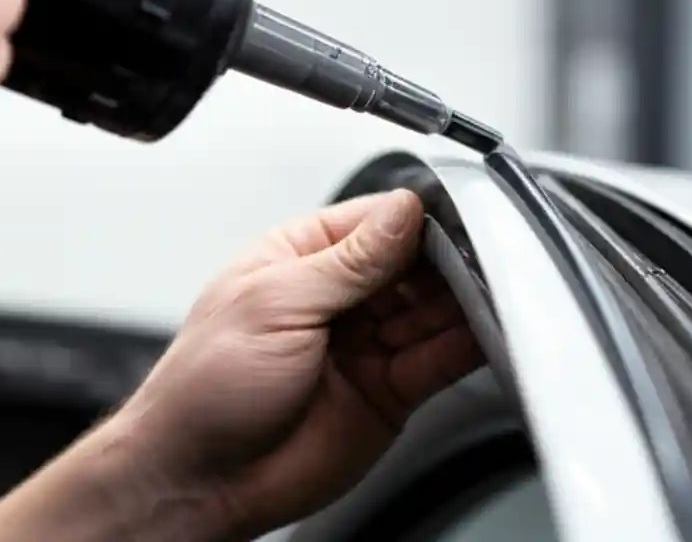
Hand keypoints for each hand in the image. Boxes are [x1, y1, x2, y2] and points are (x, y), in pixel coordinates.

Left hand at [111, 189, 484, 537]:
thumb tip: (402, 212)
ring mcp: (367, 344)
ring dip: (461, 301)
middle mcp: (339, 298)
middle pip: (414, 264)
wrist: (201, 479)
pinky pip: (438, 361)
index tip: (453, 220)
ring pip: (433, 311)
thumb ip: (349, 261)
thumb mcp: (276, 304)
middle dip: (446, 261)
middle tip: (479, 259)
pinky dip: (466, 345)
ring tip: (490, 292)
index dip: (414, 220)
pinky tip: (485, 330)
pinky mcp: (389, 391)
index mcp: (301, 258)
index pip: (375, 222)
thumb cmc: (206, 387)